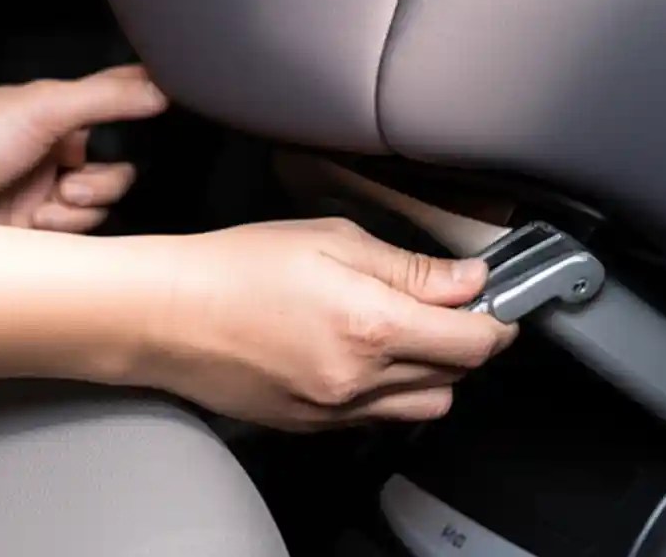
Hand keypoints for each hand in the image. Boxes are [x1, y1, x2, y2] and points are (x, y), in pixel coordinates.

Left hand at [0, 65, 166, 230]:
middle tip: (71, 183)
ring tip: (46, 207)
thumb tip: (161, 90)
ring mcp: (43, 191)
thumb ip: (106, 98)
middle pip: (118, 167)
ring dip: (81, 209)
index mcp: (55, 112)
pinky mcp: (33, 229)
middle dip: (103, 182)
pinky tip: (35, 224)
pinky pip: (77, 232)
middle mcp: (52, 150)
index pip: (115, 100)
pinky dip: (65, 230)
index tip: (161, 112)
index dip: (140, 107)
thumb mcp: (43, 107)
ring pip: (101, 205)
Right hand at [127, 218, 516, 431]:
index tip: (495, 300)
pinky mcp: (313, 426)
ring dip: (434, 372)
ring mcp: (337, 410)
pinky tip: (364, 354)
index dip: (498, 319)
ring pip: (425, 405)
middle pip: (457, 376)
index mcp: (373, 325)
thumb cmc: (240, 265)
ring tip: (407, 333)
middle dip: (467, 342)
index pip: (475, 341)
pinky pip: (379, 417)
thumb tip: (470, 281)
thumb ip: (411, 267)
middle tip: (449, 306)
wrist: (167, 314)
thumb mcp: (333, 239)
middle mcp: (361, 379)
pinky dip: (390, 391)